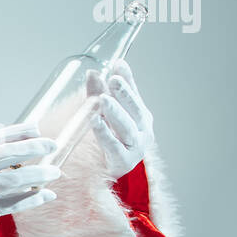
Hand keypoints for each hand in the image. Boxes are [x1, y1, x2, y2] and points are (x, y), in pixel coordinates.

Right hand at [0, 122, 62, 236]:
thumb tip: (7, 140)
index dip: (18, 132)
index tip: (36, 128)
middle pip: (6, 153)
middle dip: (33, 147)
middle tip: (51, 145)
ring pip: (14, 179)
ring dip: (38, 174)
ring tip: (55, 172)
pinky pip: (14, 203)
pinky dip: (32, 199)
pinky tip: (47, 194)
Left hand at [88, 59, 154, 177]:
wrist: (117, 171)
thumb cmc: (114, 139)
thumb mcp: (108, 115)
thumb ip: (99, 94)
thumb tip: (93, 72)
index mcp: (141, 115)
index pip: (135, 93)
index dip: (127, 79)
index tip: (118, 64)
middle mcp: (143, 129)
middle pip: (134, 109)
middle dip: (124, 93)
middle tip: (113, 79)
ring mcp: (136, 145)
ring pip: (126, 127)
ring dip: (115, 112)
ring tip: (103, 99)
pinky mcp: (123, 160)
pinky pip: (113, 145)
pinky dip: (104, 133)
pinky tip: (96, 121)